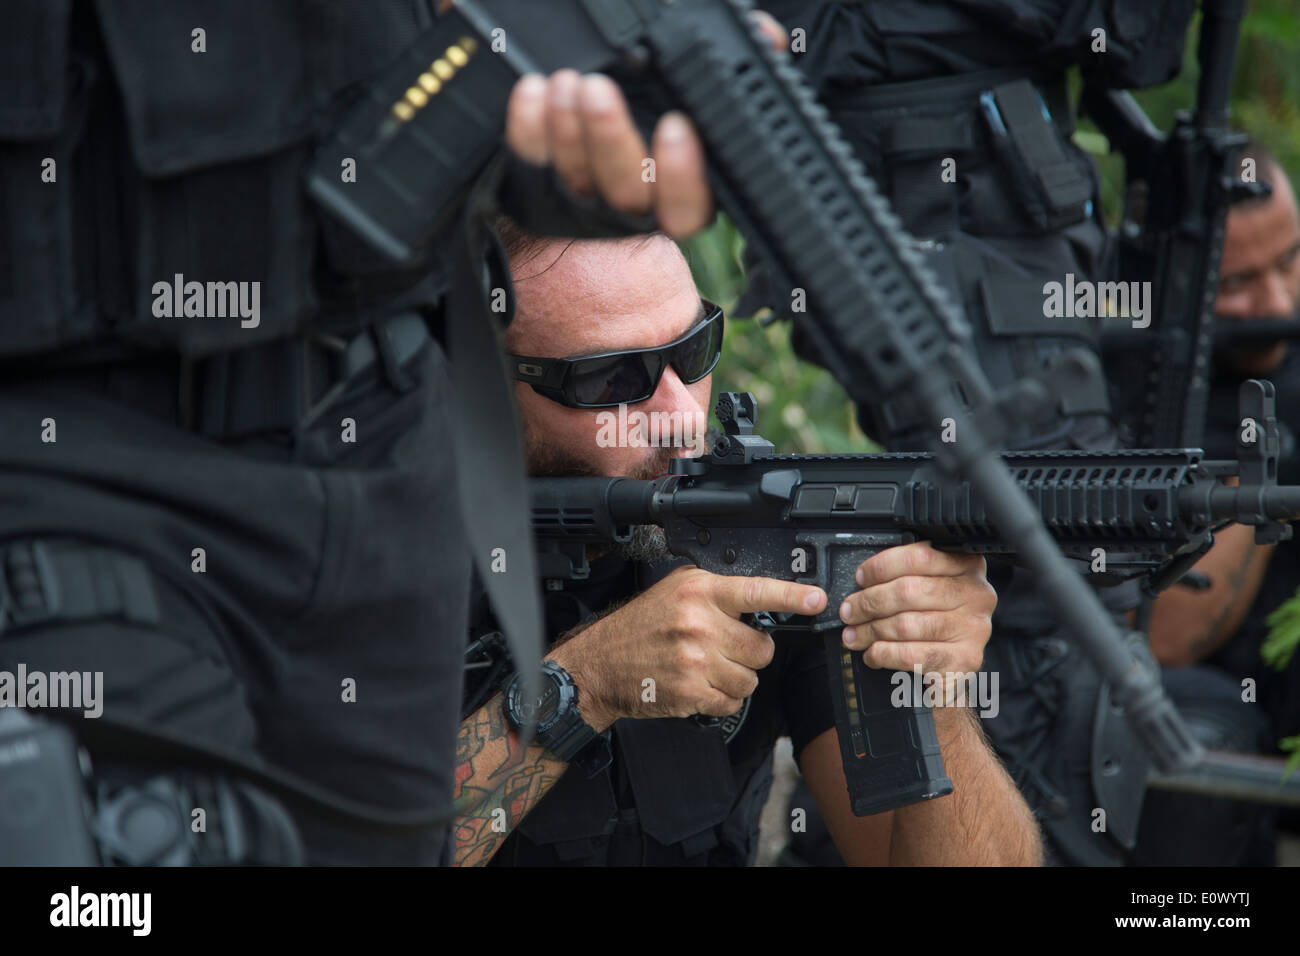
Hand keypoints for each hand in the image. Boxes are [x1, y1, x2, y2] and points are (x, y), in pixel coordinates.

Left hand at [501, 11, 786, 238]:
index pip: (689, 203)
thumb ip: (737, 64)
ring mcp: (587, 197)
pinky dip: (529, 129)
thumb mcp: (703, 88)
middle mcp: (636, 201)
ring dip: (569, 131)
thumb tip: (765, 35)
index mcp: (683, 189)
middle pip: (627, 191)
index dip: (683, 174)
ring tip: (564, 84)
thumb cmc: (663, 106)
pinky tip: (532, 93)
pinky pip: (532, 162)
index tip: (674, 127)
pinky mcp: (542, 183)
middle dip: (611, 140)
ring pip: (578, 178)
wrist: (598, 136)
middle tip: (598, 91)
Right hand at [547, 567, 826, 729]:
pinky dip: (721, 698)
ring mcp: (696, 661)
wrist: (600, 664)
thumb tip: (763, 598)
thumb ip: (717, 591)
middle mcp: (700, 623)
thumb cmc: (640, 626)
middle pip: (762, 647)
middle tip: (726, 648)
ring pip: (751, 678)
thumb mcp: (675, 589)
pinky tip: (700, 685)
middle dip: (750, 651)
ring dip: (736, 677)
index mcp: (699, 591)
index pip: (757, 591)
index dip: (793, 596)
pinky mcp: (691, 693)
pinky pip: (732, 701)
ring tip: (709, 668)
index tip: (818, 599)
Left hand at [837, 543, 995, 701]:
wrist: (952, 669)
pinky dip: (883, 654)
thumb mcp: (928, 589)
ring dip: (871, 630)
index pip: (920, 556)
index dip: (882, 566)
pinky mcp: (964, 660)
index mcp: (968, 566)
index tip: (861, 578)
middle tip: (849, 611)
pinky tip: (873, 653)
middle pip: (909, 591)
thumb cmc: (933, 621)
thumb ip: (905, 575)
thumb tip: (863, 579)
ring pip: (906, 624)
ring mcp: (973, 629)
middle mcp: (977, 594)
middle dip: (869, 602)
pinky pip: (911, 654)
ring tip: (854, 635)